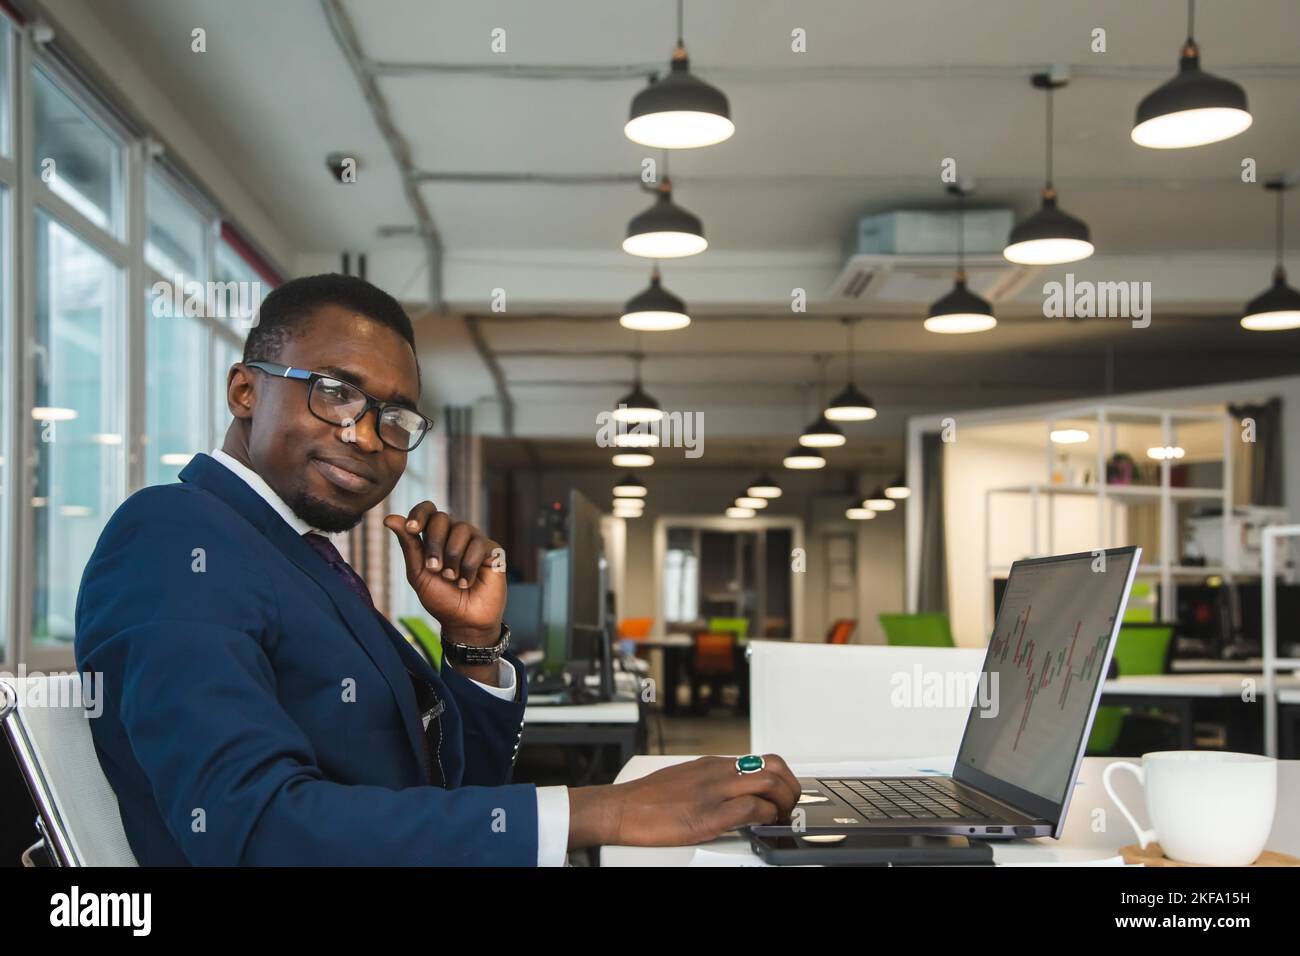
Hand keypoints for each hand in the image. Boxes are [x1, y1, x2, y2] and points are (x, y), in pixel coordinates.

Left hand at [383, 502, 505, 642]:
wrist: (464, 621)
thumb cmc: (440, 599)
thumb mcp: (418, 573)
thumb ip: (408, 545)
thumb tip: (389, 518)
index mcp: (435, 536)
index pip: (428, 510)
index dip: (419, 514)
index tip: (411, 529)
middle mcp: (455, 534)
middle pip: (442, 518)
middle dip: (435, 544)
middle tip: (434, 568)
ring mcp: (475, 540)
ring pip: (461, 530)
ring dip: (452, 559)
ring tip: (452, 578)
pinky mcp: (492, 550)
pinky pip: (478, 545)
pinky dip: (468, 568)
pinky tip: (467, 582)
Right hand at [566, 755, 801, 847]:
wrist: (621, 808)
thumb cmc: (647, 798)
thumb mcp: (686, 779)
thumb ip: (712, 783)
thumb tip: (734, 795)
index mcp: (713, 764)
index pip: (762, 760)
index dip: (782, 778)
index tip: (785, 794)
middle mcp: (717, 773)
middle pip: (773, 767)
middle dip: (791, 788)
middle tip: (789, 806)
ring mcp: (714, 792)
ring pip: (768, 783)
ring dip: (783, 802)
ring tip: (779, 817)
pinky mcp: (708, 815)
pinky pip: (750, 808)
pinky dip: (764, 816)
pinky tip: (760, 824)